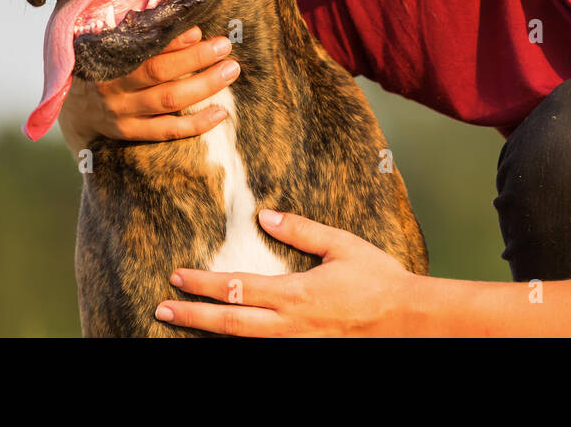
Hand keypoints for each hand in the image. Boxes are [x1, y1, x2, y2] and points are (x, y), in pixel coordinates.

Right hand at [57, 25, 240, 156]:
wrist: (73, 106)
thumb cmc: (100, 65)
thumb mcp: (106, 43)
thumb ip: (136, 32)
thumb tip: (184, 23)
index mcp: (106, 59)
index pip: (143, 48)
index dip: (173, 41)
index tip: (199, 30)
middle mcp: (113, 87)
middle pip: (160, 72)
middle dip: (196, 58)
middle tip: (225, 45)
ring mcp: (122, 113)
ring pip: (169, 100)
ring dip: (204, 85)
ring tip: (230, 70)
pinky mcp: (130, 133)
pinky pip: (168, 131)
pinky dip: (196, 123)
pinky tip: (221, 112)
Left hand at [154, 210, 418, 336]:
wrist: (408, 321)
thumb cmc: (378, 280)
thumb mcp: (342, 246)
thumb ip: (302, 231)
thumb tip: (265, 217)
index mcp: (295, 294)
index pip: (236, 287)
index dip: (203, 283)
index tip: (177, 277)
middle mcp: (288, 326)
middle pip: (228, 323)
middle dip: (192, 316)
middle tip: (161, 309)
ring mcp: (296, 346)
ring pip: (242, 343)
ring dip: (209, 333)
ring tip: (182, 324)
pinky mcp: (307, 353)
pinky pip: (265, 351)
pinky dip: (241, 344)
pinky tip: (227, 339)